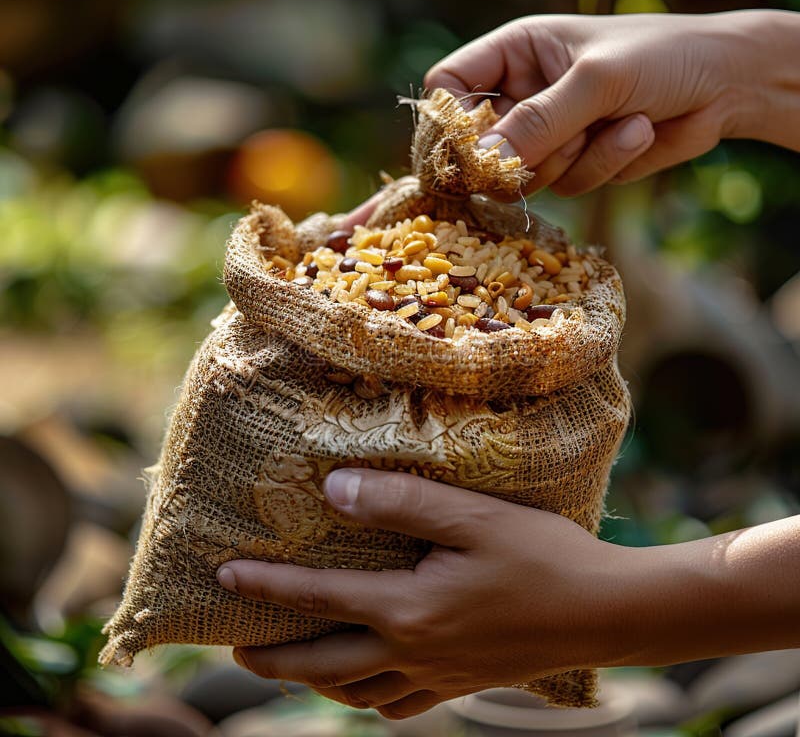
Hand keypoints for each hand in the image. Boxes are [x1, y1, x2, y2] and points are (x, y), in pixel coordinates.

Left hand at [216, 469, 622, 718]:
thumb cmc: (542, 556)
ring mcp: (439, 674)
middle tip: (234, 647)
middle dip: (273, 656)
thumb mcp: (471, 516)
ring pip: (357, 691)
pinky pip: (399, 705)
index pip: (320, 596)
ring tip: (290, 667)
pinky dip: (368, 697)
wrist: (605, 612)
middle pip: (323, 663)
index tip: (223, 576)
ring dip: (314, 679)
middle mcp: (414, 651)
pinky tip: (368, 685)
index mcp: (410, 608)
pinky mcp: (464, 683)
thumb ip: (401, 502)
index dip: (267, 586)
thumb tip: (334, 492)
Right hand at [425, 10, 799, 195]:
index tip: (467, 152)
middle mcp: (523, 95)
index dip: (449, 120)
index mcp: (516, 53)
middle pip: (482, 144)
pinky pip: (566, 185)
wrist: (728, 83)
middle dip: (522, 152)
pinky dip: (602, 165)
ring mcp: (548, 134)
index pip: (450, 85)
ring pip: (526, 175)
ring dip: (574, 158)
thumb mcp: (597, 79)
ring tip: (622, 120)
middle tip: (564, 139)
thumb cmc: (662, 56)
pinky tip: (638, 131)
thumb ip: (539, 121)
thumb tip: (483, 160)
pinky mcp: (576, 164)